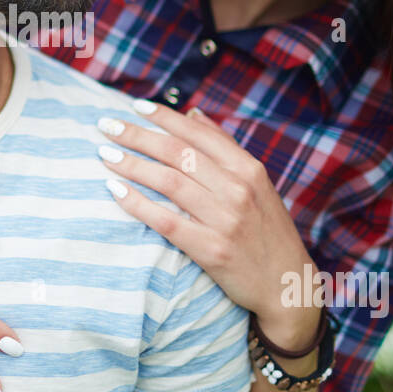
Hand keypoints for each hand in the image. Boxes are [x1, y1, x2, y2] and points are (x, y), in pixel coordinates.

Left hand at [98, 100, 320, 350]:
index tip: (134, 106)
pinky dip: (137, 203)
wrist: (288, 285)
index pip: (198, 134)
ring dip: (132, 165)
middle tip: (106, 125)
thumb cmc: (267, 231)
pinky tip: (115, 191)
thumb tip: (193, 115)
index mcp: (248, 168)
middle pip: (177, 153)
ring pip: (169, 182)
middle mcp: (238, 189)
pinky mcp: (211, 250)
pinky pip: (166, 221)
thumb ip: (225, 147)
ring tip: (104, 154)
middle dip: (137, 135)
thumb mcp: (257, 184)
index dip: (164, 117)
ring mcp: (225, 220)